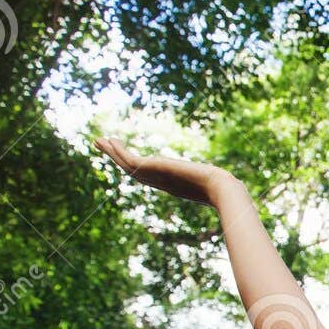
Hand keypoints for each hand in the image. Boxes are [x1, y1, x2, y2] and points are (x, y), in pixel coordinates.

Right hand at [93, 136, 235, 205]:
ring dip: (111, 152)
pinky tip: (111, 140)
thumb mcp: (212, 181)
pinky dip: (117, 150)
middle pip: (131, 169)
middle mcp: (159, 181)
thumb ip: (213, 180)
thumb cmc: (222, 188)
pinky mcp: (153, 168)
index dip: (132, 165)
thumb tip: (230, 181)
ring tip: (98, 140)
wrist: (220, 189)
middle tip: (101, 144)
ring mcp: (155, 177)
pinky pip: (129, 159)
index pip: (146, 174)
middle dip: (115, 156)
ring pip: (125, 164)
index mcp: (169, 184)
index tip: (123, 157)